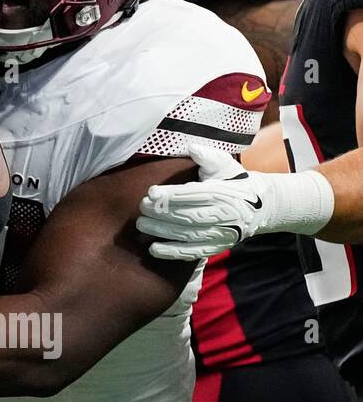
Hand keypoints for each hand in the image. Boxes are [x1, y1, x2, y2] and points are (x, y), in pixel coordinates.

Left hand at [136, 145, 333, 259]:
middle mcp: (225, 215)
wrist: (259, 207)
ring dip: (163, 232)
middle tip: (142, 207)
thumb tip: (192, 147)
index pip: (194, 195)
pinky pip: (193, 253)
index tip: (151, 192)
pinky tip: (154, 249)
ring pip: (189, 236)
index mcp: (224, 193)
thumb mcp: (224, 164)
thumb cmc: (233, 181)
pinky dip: (173, 253)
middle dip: (162, 213)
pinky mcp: (217, 248)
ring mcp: (222, 234)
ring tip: (142, 225)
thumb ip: (208, 156)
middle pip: (189, 216)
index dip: (171, 195)